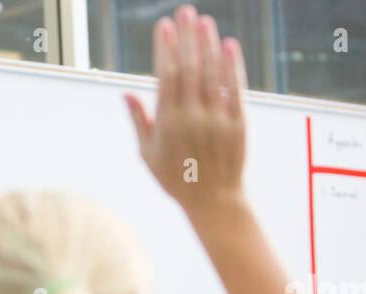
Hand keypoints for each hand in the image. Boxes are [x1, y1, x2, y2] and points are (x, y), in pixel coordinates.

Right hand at [124, 4, 247, 214]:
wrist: (214, 201)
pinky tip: (229, 45)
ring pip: (213, 74)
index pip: (166, 76)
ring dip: (209, 44)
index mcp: (169, 123)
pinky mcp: (239, 123)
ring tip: (204, 21)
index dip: (165, 48)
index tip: (164, 26)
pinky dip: (233, 66)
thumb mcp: (149, 155)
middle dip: (186, 37)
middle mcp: (193, 117)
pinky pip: (235, 89)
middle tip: (184, 11)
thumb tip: (126, 94)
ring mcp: (218, 119)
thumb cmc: (177, 179)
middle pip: (190, 68)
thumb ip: (140, 121)